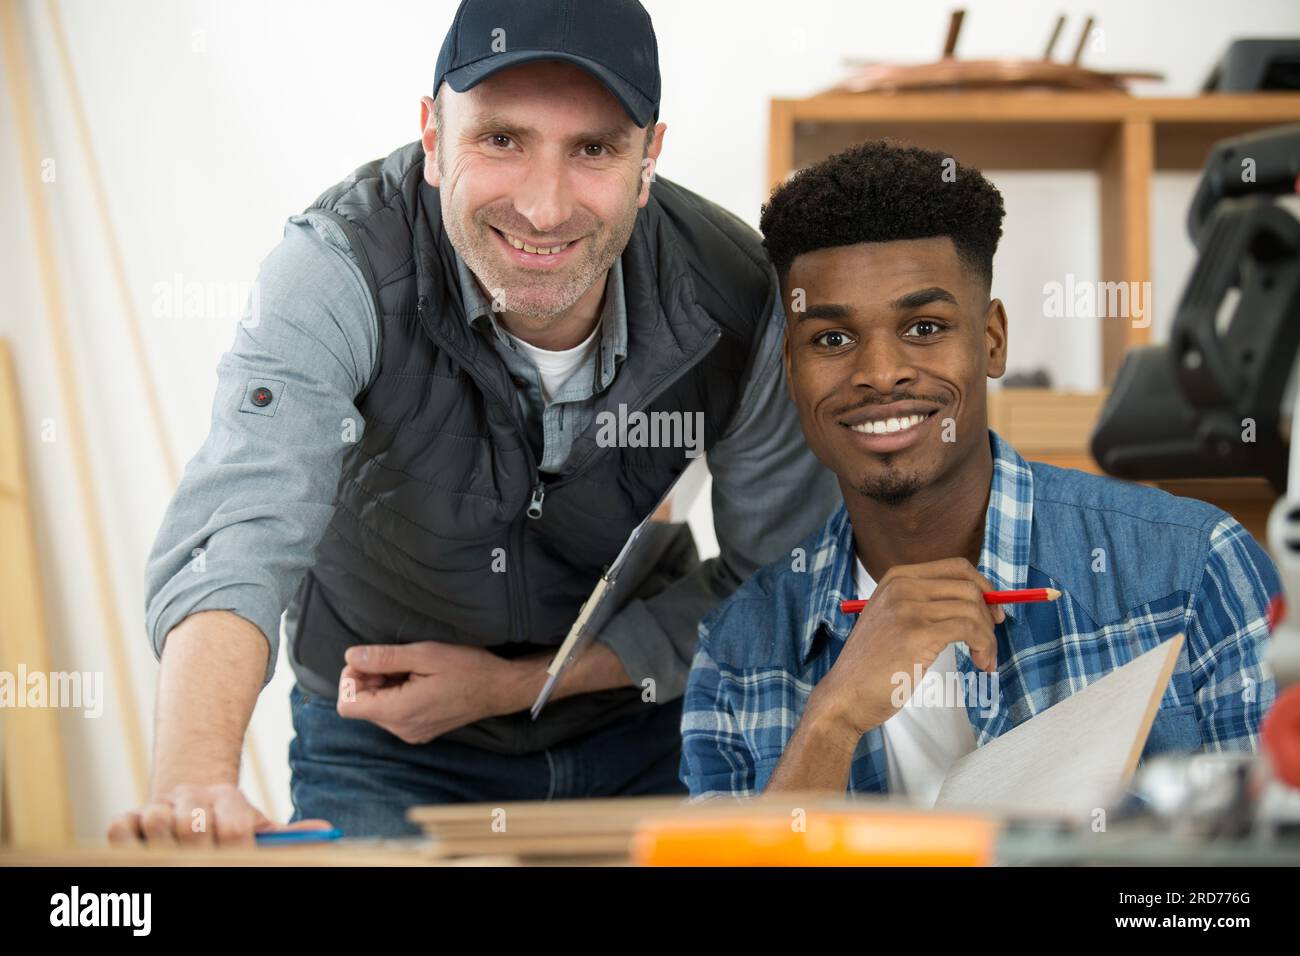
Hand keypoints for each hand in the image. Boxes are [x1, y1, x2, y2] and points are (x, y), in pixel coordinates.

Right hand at [107, 782, 332, 847]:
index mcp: (229, 799)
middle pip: (193, 826)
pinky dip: (129, 843)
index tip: (239, 860)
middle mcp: (193, 797)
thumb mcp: (259, 827)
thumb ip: (289, 836)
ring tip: (178, 855)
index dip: (237, 852)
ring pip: (157, 822)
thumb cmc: (229, 826)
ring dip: (166, 846)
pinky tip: (147, 852)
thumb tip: (328, 832)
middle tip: (203, 862)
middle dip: (200, 853)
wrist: (191, 802)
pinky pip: (120, 828)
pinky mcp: (129, 817)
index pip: (234, 829)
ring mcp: (159, 805)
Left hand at [337, 641, 519, 743]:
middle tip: (396, 662)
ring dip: (384, 688)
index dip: (351, 679)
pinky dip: (396, 696)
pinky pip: (393, 715)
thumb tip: (351, 657)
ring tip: (411, 671)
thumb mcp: (425, 654)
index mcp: (399, 711)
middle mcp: (402, 729)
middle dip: (369, 681)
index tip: (371, 662)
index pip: (347, 705)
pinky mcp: (419, 732)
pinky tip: (418, 683)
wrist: (499, 688)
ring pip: (376, 710)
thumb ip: (384, 658)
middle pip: (361, 707)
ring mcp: (411, 733)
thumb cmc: (467, 667)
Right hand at [809, 556, 1002, 736]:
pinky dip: (984, 646)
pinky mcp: (917, 634)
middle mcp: (902, 587)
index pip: (957, 567)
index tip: (991, 613)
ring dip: (988, 637)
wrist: (845, 695)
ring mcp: (908, 609)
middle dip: (989, 615)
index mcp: (896, 578)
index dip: (983, 588)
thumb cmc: (872, 666)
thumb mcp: (892, 620)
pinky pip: (969, 630)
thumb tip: (977, 602)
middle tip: (990, 642)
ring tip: (985, 659)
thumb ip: (923, 604)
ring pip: (972, 609)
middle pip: (969, 587)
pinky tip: (981, 663)